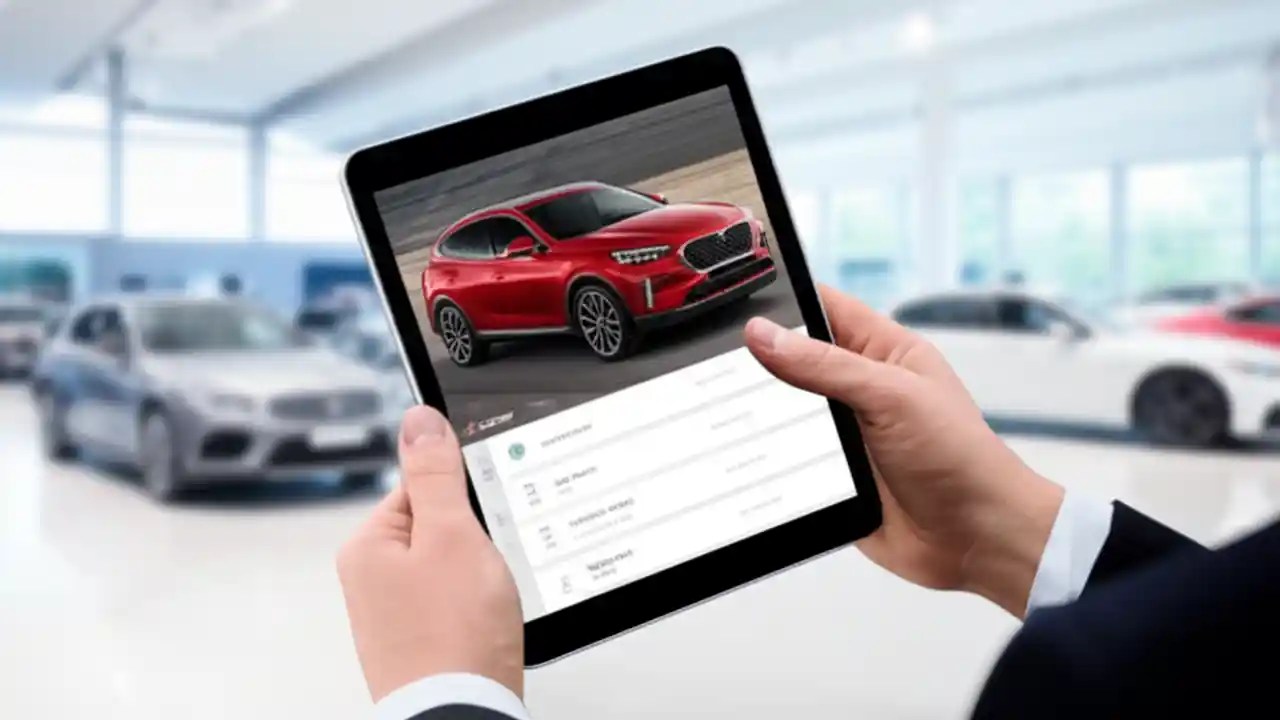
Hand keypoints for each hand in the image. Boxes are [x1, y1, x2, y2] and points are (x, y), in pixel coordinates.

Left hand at [337, 406, 523, 700]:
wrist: (462, 713)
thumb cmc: (453, 636)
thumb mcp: (451, 535)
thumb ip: (436, 474)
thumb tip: (419, 420)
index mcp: (367, 547)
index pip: (421, 487)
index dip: (463, 501)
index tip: (480, 522)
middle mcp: (371, 581)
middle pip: (439, 529)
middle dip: (474, 544)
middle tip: (482, 569)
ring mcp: (394, 616)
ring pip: (453, 569)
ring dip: (478, 580)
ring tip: (483, 604)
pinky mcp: (419, 643)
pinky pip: (455, 606)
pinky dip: (476, 611)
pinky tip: (483, 626)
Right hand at [744, 287, 1063, 616]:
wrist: (977, 539)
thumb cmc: (960, 458)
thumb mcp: (891, 396)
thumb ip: (825, 365)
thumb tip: (764, 334)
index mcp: (885, 352)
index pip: (824, 308)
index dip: (784, 301)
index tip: (737, 304)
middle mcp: (862, 389)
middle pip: (795, 362)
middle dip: (761, 363)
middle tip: (719, 362)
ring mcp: (846, 435)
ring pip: (785, 415)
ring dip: (764, 417)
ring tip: (726, 410)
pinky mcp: (833, 478)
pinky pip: (787, 463)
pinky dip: (770, 462)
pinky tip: (746, 459)